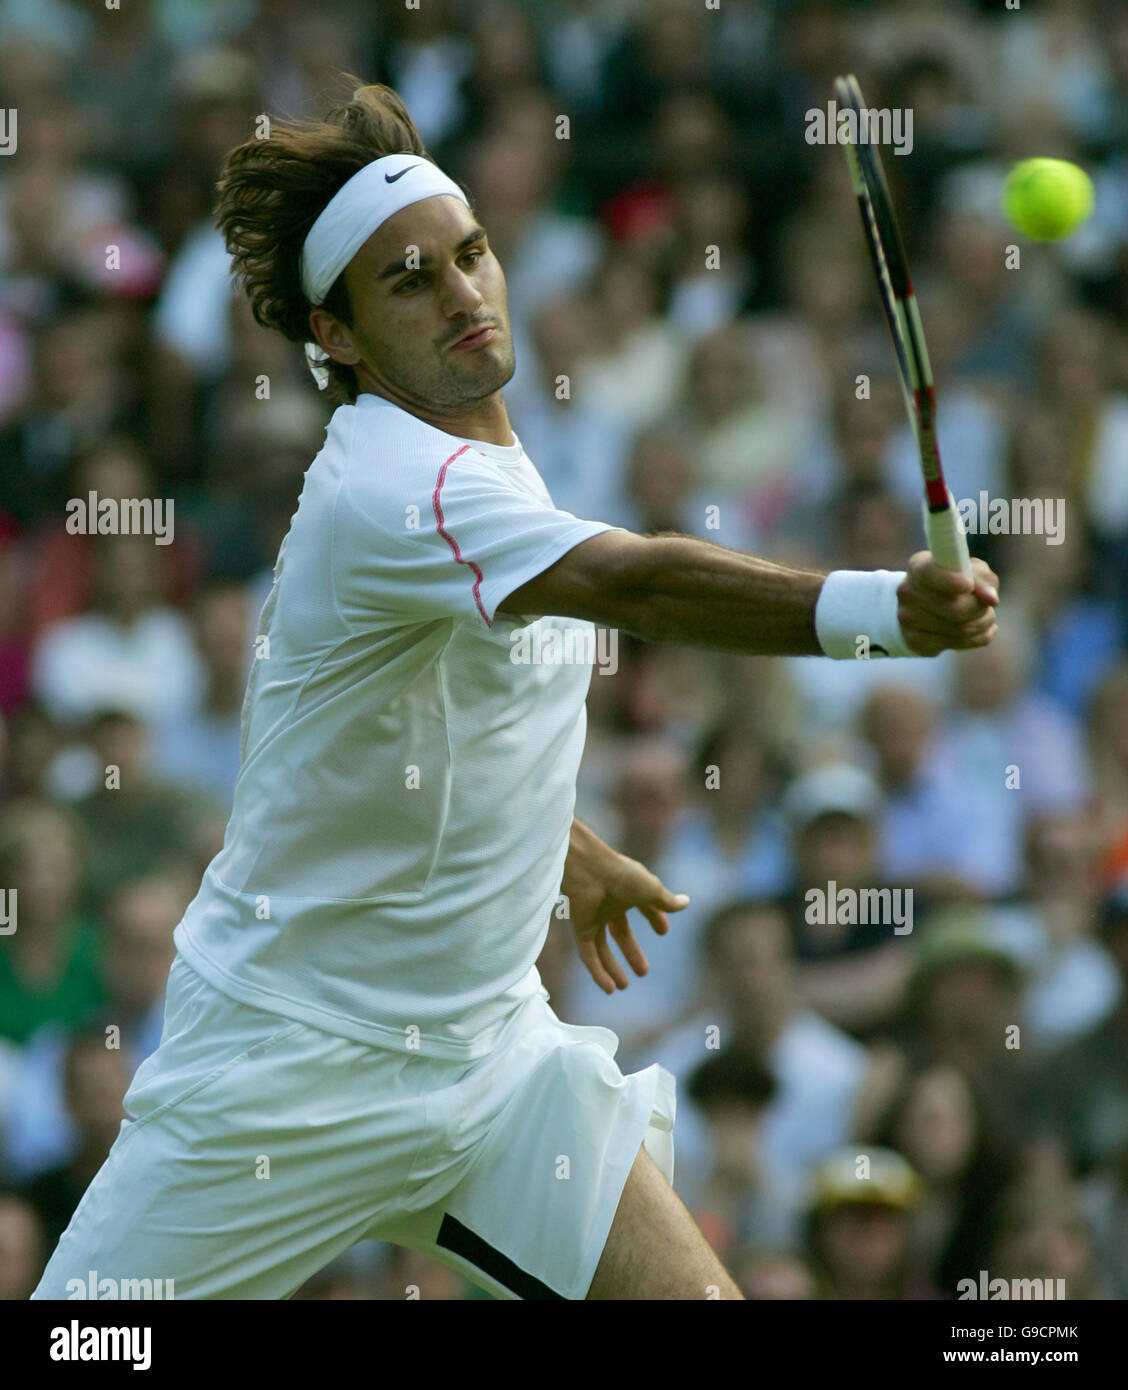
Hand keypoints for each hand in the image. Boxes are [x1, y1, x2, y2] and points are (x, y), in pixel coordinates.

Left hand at [560, 822, 689, 994]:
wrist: (588, 870)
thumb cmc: (622, 875)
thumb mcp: (651, 890)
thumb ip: (667, 901)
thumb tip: (686, 902)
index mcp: (627, 890)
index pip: (643, 907)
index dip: (654, 918)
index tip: (663, 932)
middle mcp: (609, 904)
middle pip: (621, 933)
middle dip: (632, 952)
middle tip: (644, 972)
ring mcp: (593, 917)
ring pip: (602, 948)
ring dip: (612, 967)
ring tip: (623, 987)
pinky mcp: (580, 929)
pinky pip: (588, 955)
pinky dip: (598, 972)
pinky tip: (609, 989)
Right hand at [897, 552, 998, 655]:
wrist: (924, 605)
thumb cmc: (954, 582)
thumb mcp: (971, 571)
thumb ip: (982, 578)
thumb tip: (991, 598)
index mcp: (919, 568)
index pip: (930, 574)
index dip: (951, 581)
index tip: (969, 585)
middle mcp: (908, 593)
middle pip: (953, 609)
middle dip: (980, 609)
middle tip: (989, 606)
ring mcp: (908, 619)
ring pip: (959, 630)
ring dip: (982, 624)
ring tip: (986, 617)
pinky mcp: (914, 641)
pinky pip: (958, 644)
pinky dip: (977, 638)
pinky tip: (978, 630)